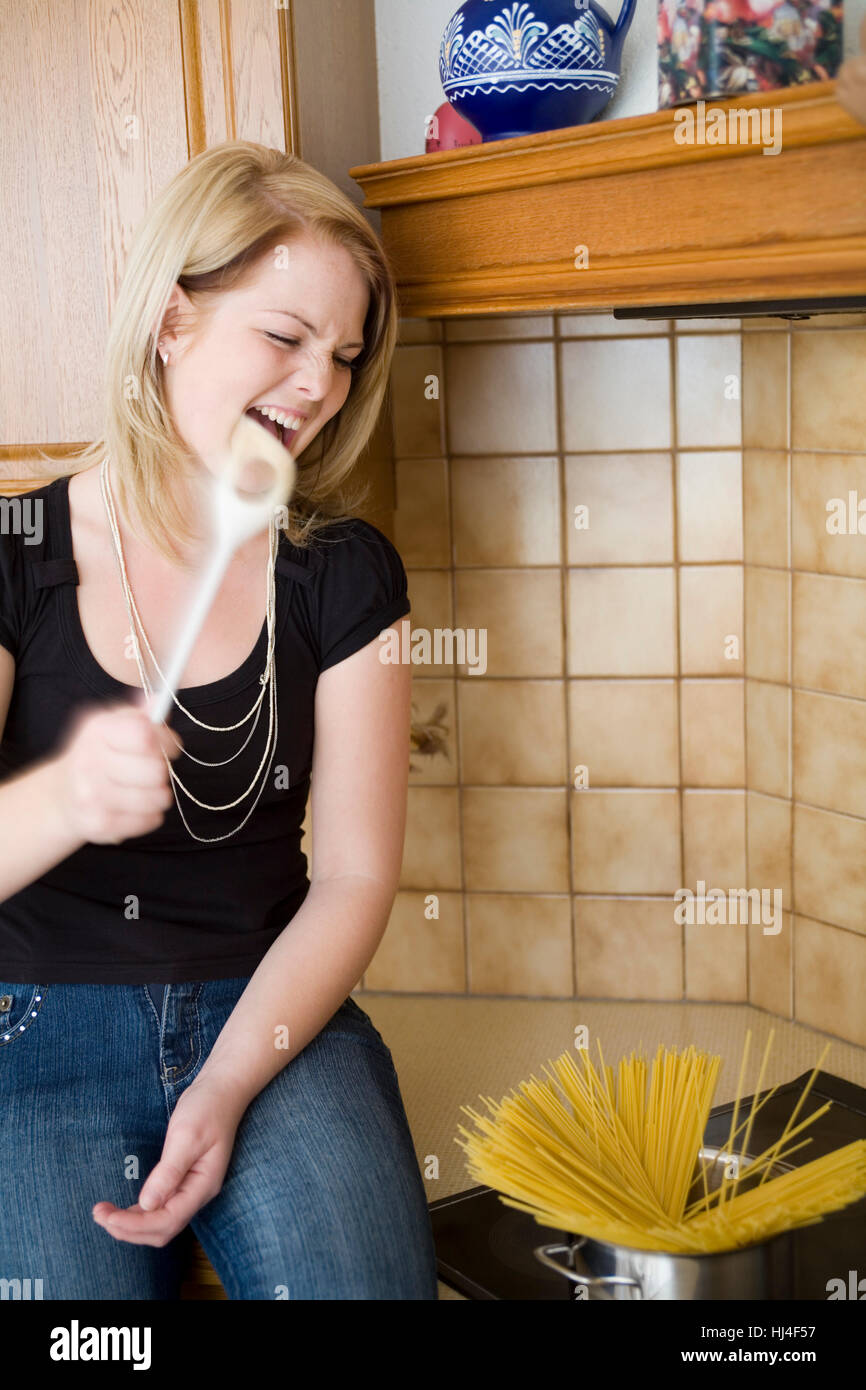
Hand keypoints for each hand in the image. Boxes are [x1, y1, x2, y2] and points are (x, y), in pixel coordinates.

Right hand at [55, 694, 182, 845]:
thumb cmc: (100, 756)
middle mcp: (89, 760)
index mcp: (97, 730)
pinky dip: (151, 816)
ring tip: (147, 792)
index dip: (165, 742)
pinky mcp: (97, 824)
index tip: (166, 748)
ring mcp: (90, 795)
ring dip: (159, 796)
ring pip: (156, 798)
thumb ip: (141, 715)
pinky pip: (149, 821)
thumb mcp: (115, 727)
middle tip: (152, 773)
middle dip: (162, 772)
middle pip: (155, 770)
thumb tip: (158, 701)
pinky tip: (137, 809)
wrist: (63, 795)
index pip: (145, 734)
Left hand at [92, 1074, 247, 1246]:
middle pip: (162, 1229)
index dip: (135, 1224)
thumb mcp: (187, 1136)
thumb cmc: (207, 1108)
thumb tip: (147, 1205)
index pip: (167, 1220)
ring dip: (131, 1224)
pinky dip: (139, 1214)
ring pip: (160, 1223)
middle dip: (129, 1229)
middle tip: (98, 1214)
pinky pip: (160, 1208)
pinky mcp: (183, 1181)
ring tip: (104, 1214)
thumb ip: (169, 1172)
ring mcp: (191, 1189)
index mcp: (203, 1186)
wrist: (221, 1090)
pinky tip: (122, 1209)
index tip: (107, 1216)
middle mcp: (198, 1193)